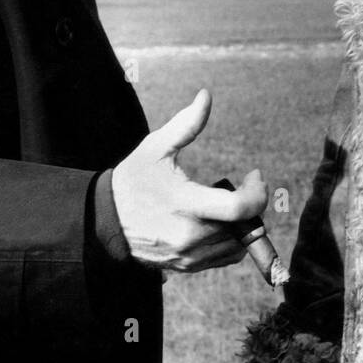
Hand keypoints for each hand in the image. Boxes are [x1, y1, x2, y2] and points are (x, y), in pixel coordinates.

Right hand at [111, 89, 267, 272]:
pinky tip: (218, 221)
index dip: (257, 193)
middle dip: (252, 204)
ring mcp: (188, 255)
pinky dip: (231, 240)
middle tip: (244, 186)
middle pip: (243, 226)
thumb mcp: (156, 147)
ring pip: (237, 245)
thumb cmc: (133, 179)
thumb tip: (206, 95)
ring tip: (229, 203)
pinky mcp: (187, 266)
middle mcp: (189, 235)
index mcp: (184, 204)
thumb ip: (186, 124)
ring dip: (242, 224)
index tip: (254, 176)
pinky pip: (225, 258)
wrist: (104, 220)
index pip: (238, 209)